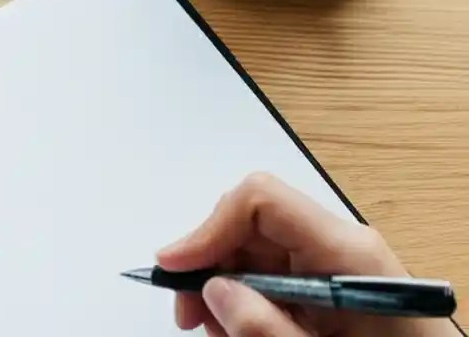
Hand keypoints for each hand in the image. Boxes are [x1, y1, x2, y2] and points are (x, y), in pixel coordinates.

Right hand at [158, 173, 459, 336]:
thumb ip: (267, 328)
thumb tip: (214, 289)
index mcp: (348, 251)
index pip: (260, 200)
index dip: (208, 228)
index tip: (175, 267)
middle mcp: (341, 245)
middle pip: (249, 225)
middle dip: (207, 263)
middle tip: (187, 315)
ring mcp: (336, 264)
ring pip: (253, 251)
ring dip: (221, 285)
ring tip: (215, 330)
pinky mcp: (333, 286)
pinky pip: (272, 275)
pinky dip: (244, 299)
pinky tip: (241, 329)